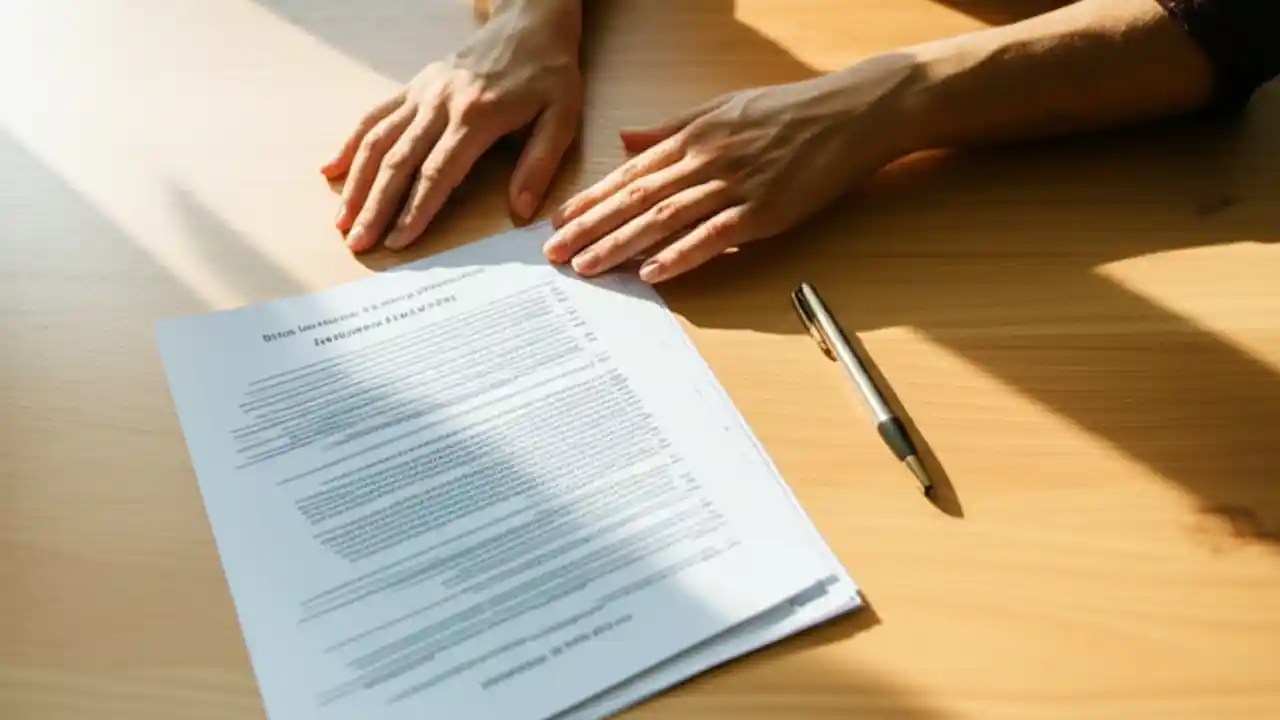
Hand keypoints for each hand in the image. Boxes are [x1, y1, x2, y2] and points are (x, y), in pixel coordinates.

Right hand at [322, 0, 582, 252]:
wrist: (530, 20)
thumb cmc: (549, 72)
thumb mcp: (562, 117)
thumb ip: (539, 164)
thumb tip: (522, 210)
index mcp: (477, 116)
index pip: (438, 173)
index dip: (416, 209)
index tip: (399, 241)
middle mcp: (441, 103)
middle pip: (398, 161)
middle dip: (376, 206)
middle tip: (359, 243)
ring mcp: (423, 92)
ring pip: (378, 140)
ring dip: (357, 183)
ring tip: (342, 220)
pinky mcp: (415, 85)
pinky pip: (375, 115)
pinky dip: (351, 143)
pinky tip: (332, 169)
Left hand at [544, 55, 921, 282]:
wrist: (849, 114)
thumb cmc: (788, 112)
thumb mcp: (722, 108)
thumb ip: (671, 129)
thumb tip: (626, 140)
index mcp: (693, 136)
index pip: (630, 171)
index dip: (591, 198)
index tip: (558, 219)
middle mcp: (705, 159)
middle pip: (635, 197)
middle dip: (590, 227)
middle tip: (554, 253)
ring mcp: (733, 185)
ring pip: (664, 218)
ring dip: (621, 244)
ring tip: (587, 266)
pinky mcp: (763, 210)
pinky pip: (713, 236)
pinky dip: (680, 255)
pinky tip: (651, 272)